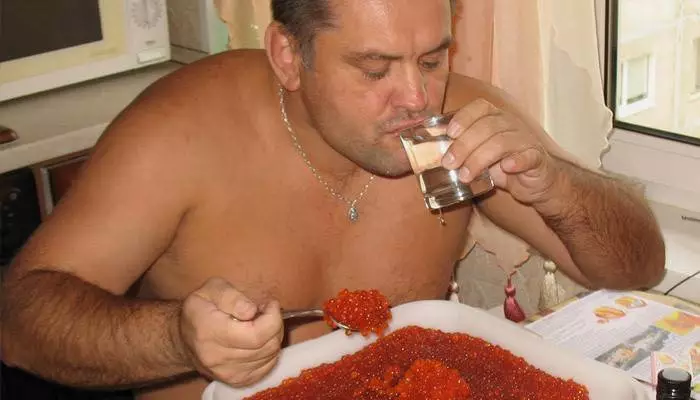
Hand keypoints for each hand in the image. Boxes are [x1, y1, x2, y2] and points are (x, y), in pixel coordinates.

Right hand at [179, 277, 283, 386]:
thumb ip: (232, 297)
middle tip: (266, 312)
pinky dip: (270, 352)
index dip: (272, 318)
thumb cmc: (201, 308)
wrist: (184, 338)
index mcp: (210, 332)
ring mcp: (226, 373)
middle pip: (266, 346)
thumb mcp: (212, 289)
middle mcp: (217, 357)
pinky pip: (266, 367)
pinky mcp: (235, 381)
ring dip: (273, 337)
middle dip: (275, 324)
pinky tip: (260, 340)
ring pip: (269, 356)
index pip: (256, 334)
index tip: (270, 304)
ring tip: (261, 324)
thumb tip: (251, 311)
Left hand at [441, 98, 558, 203]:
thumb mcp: (478, 155)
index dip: (464, 117)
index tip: (449, 133)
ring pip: (501, 142)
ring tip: (465, 176)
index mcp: (496, 118)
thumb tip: (430, 153)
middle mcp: (511, 124)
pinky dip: (516, 161)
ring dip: (479, 159)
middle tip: (449, 164)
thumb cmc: (501, 166)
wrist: (535, 182)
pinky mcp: (537, 159)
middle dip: (464, 145)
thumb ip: (460, 150)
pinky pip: (528, 156)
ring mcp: (526, 140)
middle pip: (486, 126)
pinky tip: (506, 168)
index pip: (480, 107)